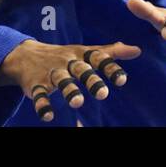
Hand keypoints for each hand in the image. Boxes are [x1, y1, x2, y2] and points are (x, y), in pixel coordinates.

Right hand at [0, 39, 140, 121]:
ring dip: (69, 91)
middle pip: (80, 70)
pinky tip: (48, 116)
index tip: (122, 80)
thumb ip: (110, 53)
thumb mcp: (87, 52)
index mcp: (81, 55)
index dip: (110, 69)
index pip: (98, 59)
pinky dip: (42, 105)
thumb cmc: (66, 55)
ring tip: (78, 103)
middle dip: (91, 81)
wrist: (28, 55)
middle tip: (103, 94)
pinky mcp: (36, 84)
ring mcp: (51, 73)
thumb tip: (138, 50)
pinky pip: (39, 94)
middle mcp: (68, 63)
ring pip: (61, 81)